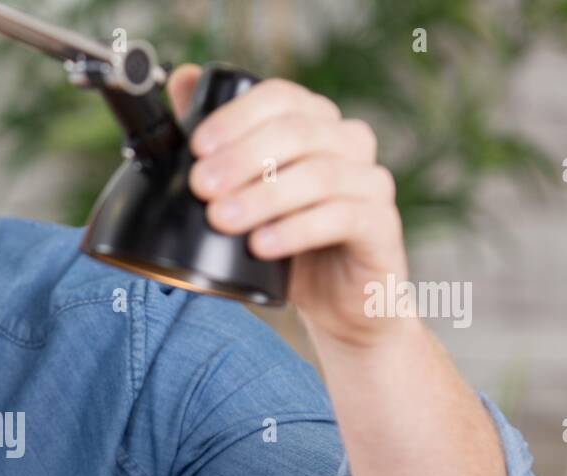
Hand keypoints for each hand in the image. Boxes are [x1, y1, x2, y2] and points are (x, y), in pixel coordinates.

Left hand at [168, 65, 410, 347]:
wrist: (338, 303)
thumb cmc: (287, 243)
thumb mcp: (246, 194)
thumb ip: (219, 142)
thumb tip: (183, 81)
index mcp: (316, 124)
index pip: (280, 98)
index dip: (237, 117)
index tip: (197, 146)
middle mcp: (349, 144)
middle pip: (298, 132)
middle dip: (242, 157)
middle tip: (201, 186)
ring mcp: (371, 182)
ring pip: (319, 174)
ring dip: (263, 196)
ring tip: (222, 218)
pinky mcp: (382, 226)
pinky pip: (342, 217)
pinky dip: (296, 230)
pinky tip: (262, 244)